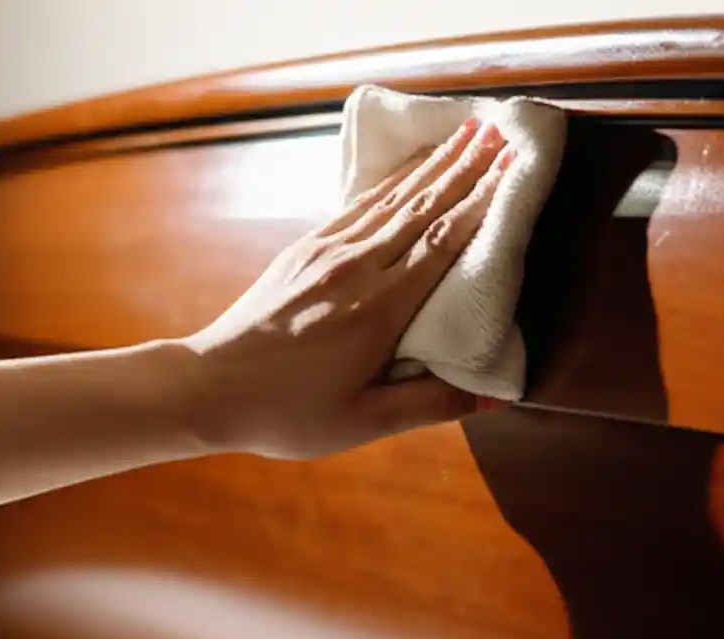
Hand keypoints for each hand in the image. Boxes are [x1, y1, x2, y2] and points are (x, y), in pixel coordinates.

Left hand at [182, 119, 514, 458]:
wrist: (210, 388)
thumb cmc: (288, 414)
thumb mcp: (364, 421)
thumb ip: (431, 403)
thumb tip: (497, 395)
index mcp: (377, 312)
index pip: (442, 243)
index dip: (482, 203)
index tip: (512, 169)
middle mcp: (355, 270)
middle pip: (423, 207)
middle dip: (466, 167)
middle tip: (502, 131)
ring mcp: (326, 253)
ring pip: (392, 198)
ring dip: (434, 163)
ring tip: (468, 132)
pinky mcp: (306, 249)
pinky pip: (360, 204)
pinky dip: (393, 180)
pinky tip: (412, 166)